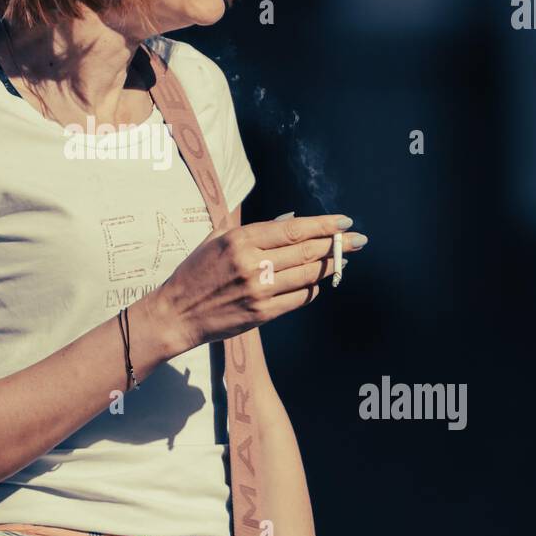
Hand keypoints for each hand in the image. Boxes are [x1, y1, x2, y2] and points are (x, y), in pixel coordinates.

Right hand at [148, 213, 367, 355]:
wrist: (177, 313)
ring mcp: (259, 290)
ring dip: (331, 267)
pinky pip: (299, 299)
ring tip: (343, 260)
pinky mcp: (262, 313)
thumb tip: (290, 222)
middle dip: (338, 245)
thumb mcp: (217, 239)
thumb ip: (252, 229)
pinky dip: (312, 289)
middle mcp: (252, 263)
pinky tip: (318, 283)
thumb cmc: (195, 272)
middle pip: (307, 251)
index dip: (323, 225)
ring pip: (308, 276)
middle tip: (358, 240)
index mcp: (241, 240)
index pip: (294, 229)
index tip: (344, 222)